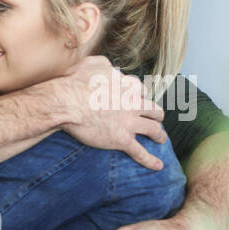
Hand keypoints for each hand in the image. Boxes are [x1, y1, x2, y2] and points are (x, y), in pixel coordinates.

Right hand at [49, 56, 167, 169]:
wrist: (67, 103)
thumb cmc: (75, 82)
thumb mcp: (91, 64)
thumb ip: (104, 63)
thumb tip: (110, 66)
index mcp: (126, 85)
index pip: (139, 89)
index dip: (138, 94)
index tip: (136, 98)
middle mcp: (133, 103)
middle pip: (154, 109)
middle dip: (157, 114)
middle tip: (156, 118)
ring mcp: (129, 122)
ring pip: (153, 129)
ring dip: (159, 135)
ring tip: (161, 139)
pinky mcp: (121, 139)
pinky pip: (139, 152)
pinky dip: (150, 160)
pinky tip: (158, 166)